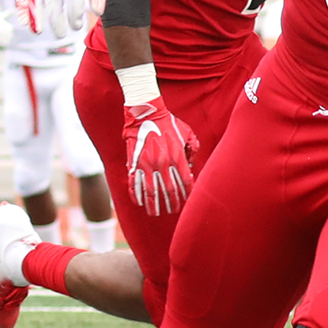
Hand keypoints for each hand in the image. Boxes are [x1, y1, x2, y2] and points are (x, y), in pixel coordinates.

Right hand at [124, 98, 198, 215]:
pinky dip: (136, 194)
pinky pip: (134, 182)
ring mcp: (147, 164)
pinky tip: (138, 202)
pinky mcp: (134, 162)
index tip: (186, 202)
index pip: (185, 182)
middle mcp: (163, 163)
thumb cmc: (169, 123)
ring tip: (155, 213)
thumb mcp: (188, 133)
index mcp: (178, 157)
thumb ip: (193, 150)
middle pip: (169, 190)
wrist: (147, 114)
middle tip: (172, 211)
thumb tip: (190, 167)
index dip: (186, 194)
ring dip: (153, 204)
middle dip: (171, 203)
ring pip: (151, 191)